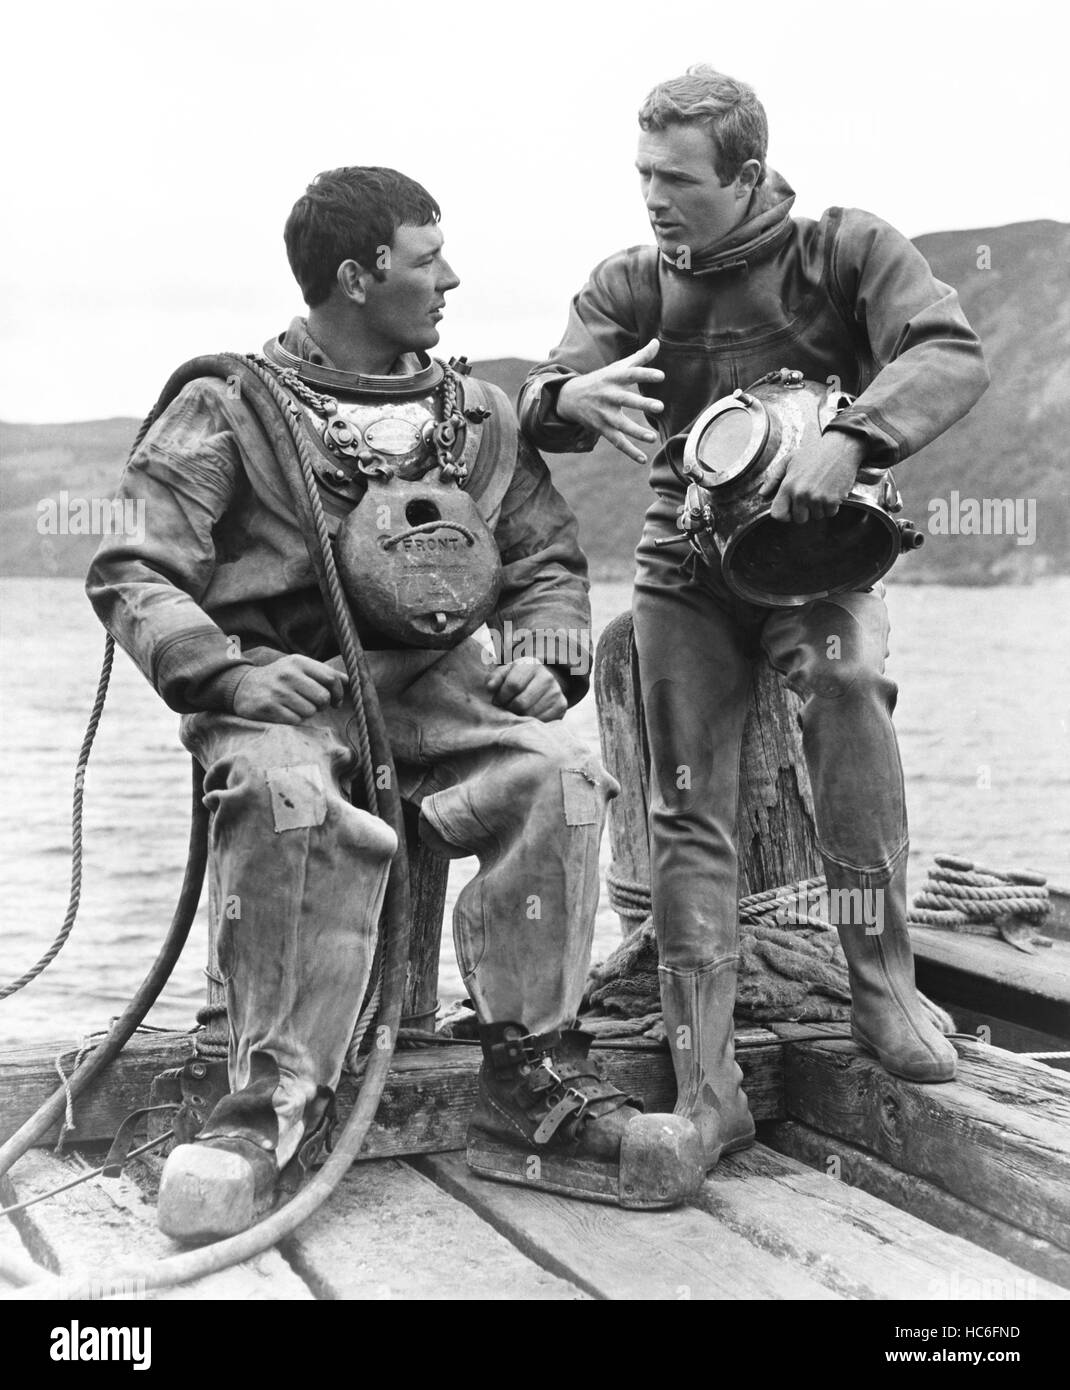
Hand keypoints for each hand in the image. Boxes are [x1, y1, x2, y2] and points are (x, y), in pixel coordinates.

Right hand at [233, 655, 347, 723]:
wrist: (242, 686)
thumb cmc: (278, 679)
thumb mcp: (298, 668)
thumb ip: (323, 673)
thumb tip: (349, 681)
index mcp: (298, 662)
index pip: (331, 678)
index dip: (338, 693)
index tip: (336, 701)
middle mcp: (288, 674)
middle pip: (322, 698)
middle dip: (322, 706)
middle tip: (312, 705)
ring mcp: (278, 691)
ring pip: (310, 711)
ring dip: (307, 713)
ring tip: (295, 707)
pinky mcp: (269, 708)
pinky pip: (296, 720)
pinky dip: (294, 720)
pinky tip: (285, 712)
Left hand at [486, 658, 567, 721]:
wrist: (541, 684)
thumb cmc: (517, 679)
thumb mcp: (505, 674)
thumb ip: (494, 678)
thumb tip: (490, 688)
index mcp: (531, 664)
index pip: (513, 685)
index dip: (501, 697)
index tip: (497, 701)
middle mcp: (547, 676)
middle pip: (521, 702)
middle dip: (509, 709)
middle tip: (505, 709)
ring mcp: (556, 692)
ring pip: (530, 714)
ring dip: (518, 718)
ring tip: (515, 713)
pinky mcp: (561, 706)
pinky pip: (541, 721)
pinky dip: (530, 722)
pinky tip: (526, 717)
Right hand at [555, 338, 664, 464]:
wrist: (569, 397)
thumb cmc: (601, 379)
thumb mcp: (617, 367)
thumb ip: (639, 357)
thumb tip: (658, 342)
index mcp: (613, 378)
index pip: (631, 374)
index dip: (645, 374)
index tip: (661, 376)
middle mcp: (608, 396)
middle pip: (626, 400)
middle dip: (642, 404)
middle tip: (660, 407)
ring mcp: (604, 414)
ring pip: (620, 425)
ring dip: (636, 432)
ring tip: (652, 438)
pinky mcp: (602, 429)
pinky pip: (617, 442)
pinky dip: (629, 451)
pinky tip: (643, 459)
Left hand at [758, 431, 867, 523]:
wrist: (840, 447)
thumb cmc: (814, 452)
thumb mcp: (789, 460)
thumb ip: (773, 478)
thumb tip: (762, 493)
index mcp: (788, 485)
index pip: (778, 514)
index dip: (784, 514)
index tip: (790, 509)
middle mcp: (801, 494)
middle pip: (799, 519)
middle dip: (804, 511)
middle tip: (809, 495)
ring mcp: (817, 498)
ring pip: (816, 516)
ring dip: (819, 507)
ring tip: (821, 489)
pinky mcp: (833, 500)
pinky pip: (830, 513)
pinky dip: (831, 505)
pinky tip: (830, 490)